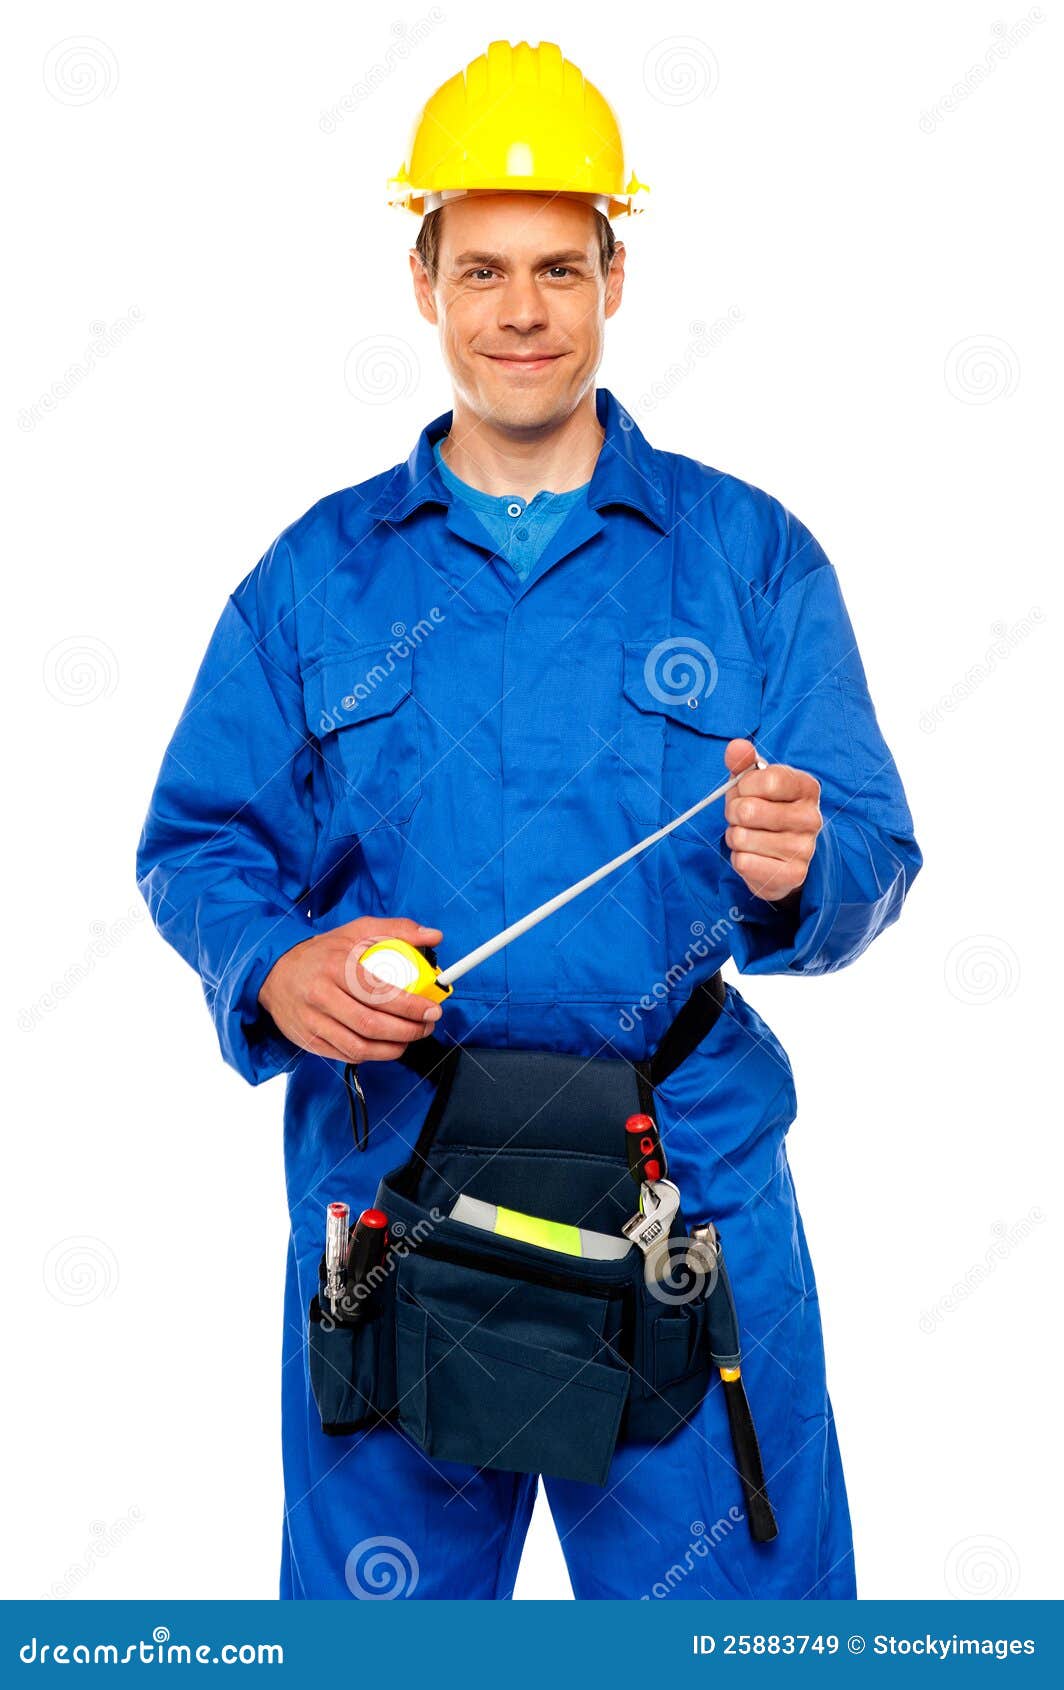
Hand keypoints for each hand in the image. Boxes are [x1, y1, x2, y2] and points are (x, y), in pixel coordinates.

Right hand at [258, 915, 444, 1062]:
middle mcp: (321, 995)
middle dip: (407, 1031)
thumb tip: (434, 936)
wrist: (274, 972)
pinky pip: (346, 1055)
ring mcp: (312, 1021)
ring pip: (359, 1046)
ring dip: (392, 1049)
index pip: (377, 992)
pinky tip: (386, 1045)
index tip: (432, 1009)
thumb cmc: (324, 952)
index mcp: (336, 966)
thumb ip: (398, 929)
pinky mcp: (308, 1040)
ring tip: (410, 1038)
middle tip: (427, 1026)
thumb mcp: (357, 930)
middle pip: (370, 1024)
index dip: (410, 1006)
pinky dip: (372, 1055)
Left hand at [723, 740, 821, 902]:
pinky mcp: (794, 875)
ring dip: (735, 838)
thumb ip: (743, 761)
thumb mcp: (753, 782)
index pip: (767, 779)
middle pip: (749, 810)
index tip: (746, 791)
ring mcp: (805, 848)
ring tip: (749, 836)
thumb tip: (736, 747)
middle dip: (733, 813)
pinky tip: (754, 856)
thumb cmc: (765, 808)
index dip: (744, 786)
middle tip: (742, 818)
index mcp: (807, 788)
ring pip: (742, 838)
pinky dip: (739, 860)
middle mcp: (812, 818)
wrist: (780, 855)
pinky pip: (744, 863)